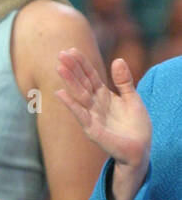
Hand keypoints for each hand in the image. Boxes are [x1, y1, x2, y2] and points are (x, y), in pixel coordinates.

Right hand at [55, 49, 150, 171]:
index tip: (72, 50)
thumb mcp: (132, 98)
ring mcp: (92, 116)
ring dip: (69, 81)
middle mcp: (95, 104)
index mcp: (104, 96)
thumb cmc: (136, 126)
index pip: (90, 76)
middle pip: (82, 82)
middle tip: (60, 53)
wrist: (140, 149)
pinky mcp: (92, 129)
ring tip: (59, 67)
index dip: (82, 64)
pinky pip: (80, 114)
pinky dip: (70, 104)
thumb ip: (124, 81)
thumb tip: (118, 59)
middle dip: (72, 68)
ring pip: (79, 95)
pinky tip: (60, 93)